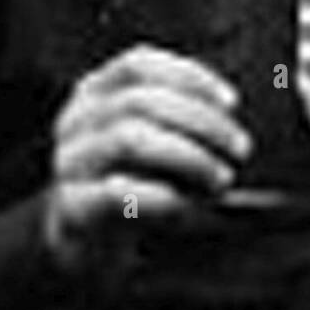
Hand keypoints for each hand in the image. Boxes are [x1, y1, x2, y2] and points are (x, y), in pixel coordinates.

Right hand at [45, 44, 252, 265]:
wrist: (85, 245)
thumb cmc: (132, 184)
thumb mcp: (155, 144)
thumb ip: (181, 121)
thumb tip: (227, 111)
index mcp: (94, 94)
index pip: (138, 64)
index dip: (189, 77)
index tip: (232, 103)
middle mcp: (75, 121)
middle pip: (139, 100)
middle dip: (201, 121)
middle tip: (240, 149)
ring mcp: (69, 162)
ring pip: (129, 138)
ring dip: (189, 157)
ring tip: (221, 180)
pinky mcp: (71, 207)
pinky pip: (116, 192)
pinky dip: (159, 195)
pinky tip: (185, 203)